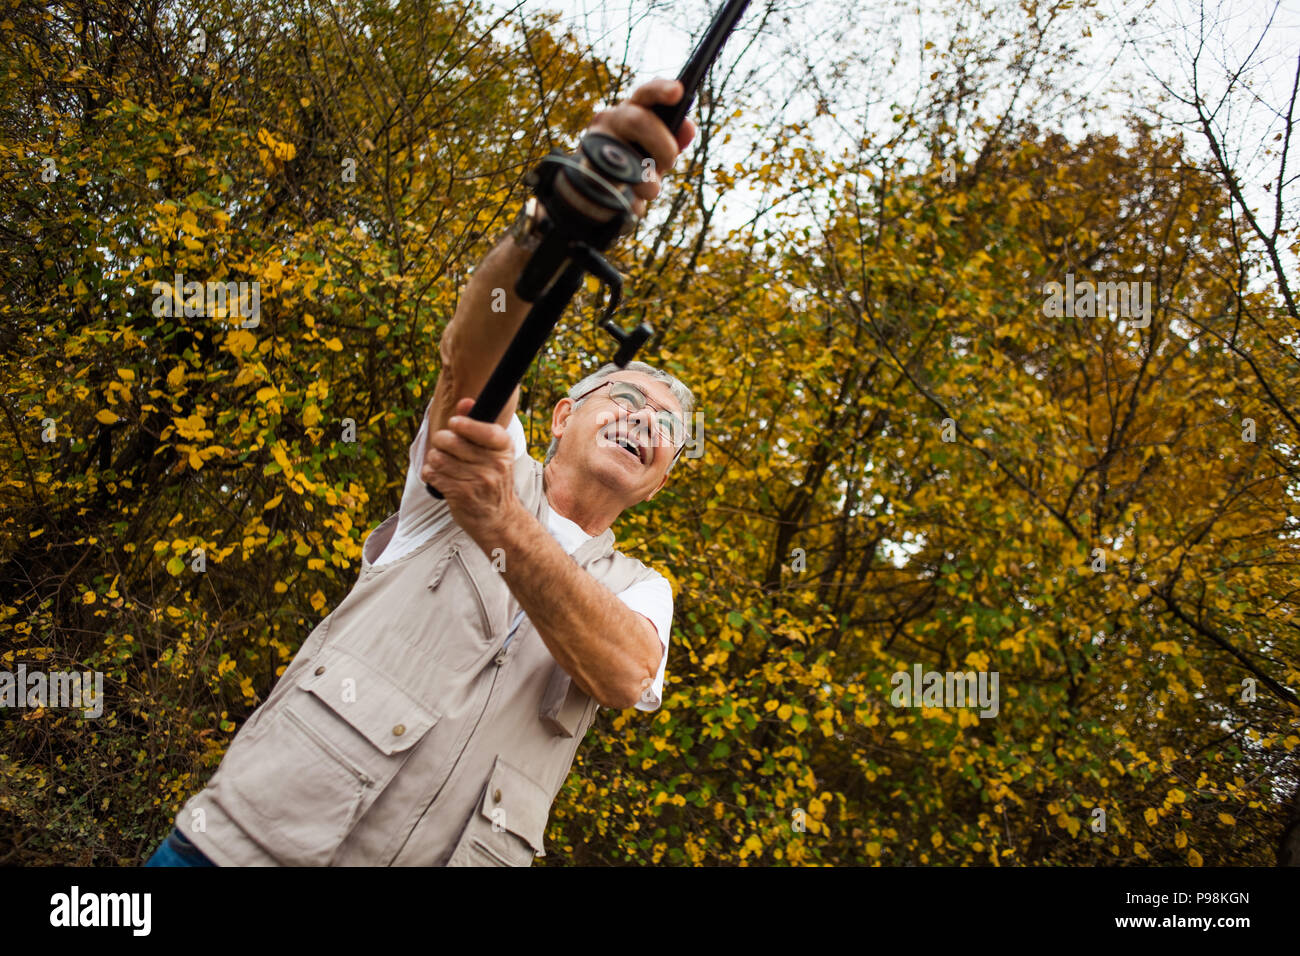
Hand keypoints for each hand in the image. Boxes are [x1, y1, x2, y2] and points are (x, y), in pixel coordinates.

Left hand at [422, 397, 519, 547]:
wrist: (498, 518)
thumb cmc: (492, 479)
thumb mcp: (493, 452)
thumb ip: (477, 425)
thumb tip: (465, 402)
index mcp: (503, 448)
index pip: (482, 429)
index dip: (463, 424)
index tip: (454, 424)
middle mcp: (494, 464)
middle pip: (451, 440)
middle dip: (441, 441)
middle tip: (444, 446)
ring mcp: (479, 481)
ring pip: (438, 458)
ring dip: (434, 459)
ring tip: (442, 464)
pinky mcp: (462, 495)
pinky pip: (433, 474)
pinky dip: (430, 473)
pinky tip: (439, 476)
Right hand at [586, 78, 697, 218]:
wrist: (595, 192)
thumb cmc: (633, 165)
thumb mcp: (656, 153)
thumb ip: (674, 139)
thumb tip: (689, 128)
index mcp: (631, 109)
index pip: (646, 93)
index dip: (661, 89)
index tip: (678, 91)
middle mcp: (609, 119)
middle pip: (637, 119)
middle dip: (663, 146)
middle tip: (669, 164)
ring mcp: (594, 142)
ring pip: (628, 157)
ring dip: (648, 182)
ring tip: (649, 190)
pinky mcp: (585, 169)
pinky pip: (617, 186)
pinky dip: (633, 200)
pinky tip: (633, 202)